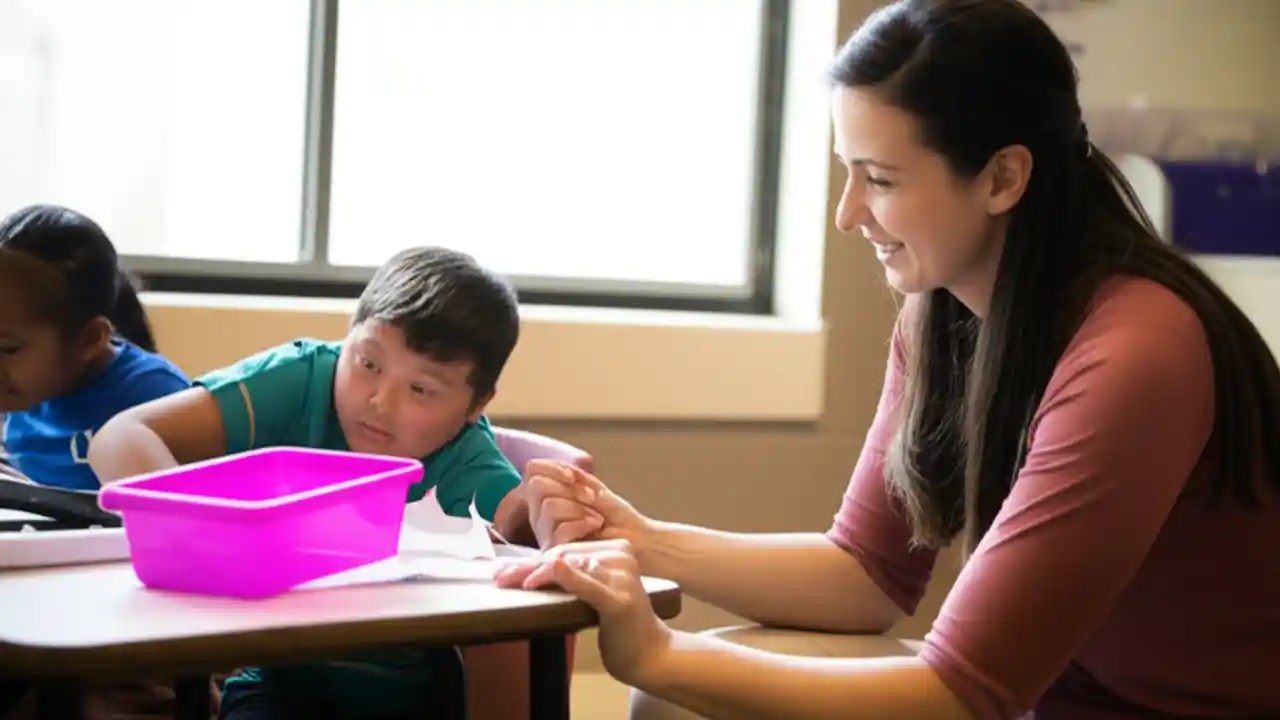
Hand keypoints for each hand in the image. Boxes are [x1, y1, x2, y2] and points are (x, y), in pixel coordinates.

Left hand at [494, 539, 672, 686]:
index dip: (532, 559)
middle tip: (499, 577)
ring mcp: (622, 577)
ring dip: (537, 573)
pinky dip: (572, 578)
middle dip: (527, 567)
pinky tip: (555, 568)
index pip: (565, 549)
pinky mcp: (621, 600)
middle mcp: (621, 556)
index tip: (505, 569)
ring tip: (512, 580)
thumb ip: (573, 576)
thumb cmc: (619, 625)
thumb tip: (532, 568)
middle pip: (565, 557)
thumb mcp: (594, 593)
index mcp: (615, 549)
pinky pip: (591, 586)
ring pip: (571, 568)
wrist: (650, 654)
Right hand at [524, 460, 650, 548]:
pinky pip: (560, 528)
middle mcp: (541, 514)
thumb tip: (566, 472)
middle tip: (591, 498)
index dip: (551, 468)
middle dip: (569, 489)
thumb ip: (575, 476)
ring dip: (579, 508)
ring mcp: (546, 533)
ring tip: (596, 518)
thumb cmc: (615, 515)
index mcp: (547, 495)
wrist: (635, 538)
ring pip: (549, 506)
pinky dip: (582, 523)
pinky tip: (594, 527)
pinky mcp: (556, 551)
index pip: (532, 471)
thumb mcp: (594, 487)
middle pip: (537, 486)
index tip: (573, 476)